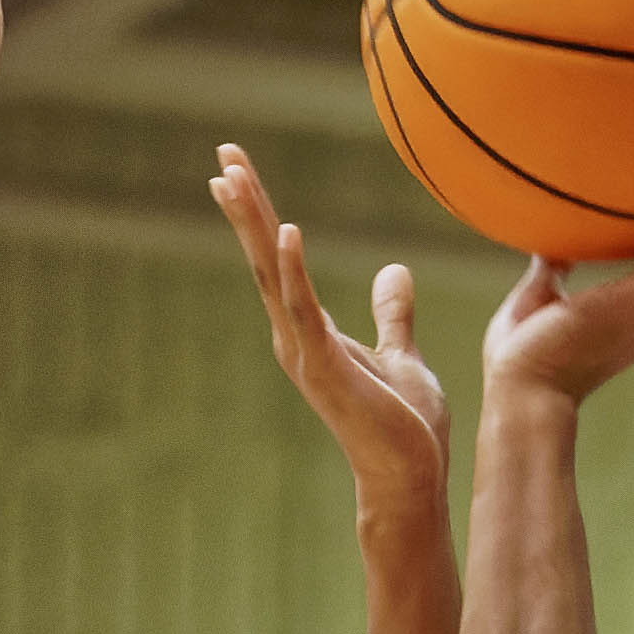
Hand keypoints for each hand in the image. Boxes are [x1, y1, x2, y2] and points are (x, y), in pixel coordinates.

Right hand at [210, 143, 450, 494]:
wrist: (409, 479)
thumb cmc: (405, 427)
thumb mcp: (401, 354)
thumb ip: (391, 313)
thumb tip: (393, 270)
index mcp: (309, 331)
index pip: (278, 261)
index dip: (259, 215)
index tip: (236, 171)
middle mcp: (295, 338)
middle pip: (264, 258)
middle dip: (245, 205)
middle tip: (224, 154)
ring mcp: (305, 353)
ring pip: (272, 276)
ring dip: (254, 225)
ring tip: (232, 178)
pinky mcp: (325, 368)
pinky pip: (305, 309)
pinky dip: (295, 269)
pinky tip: (289, 229)